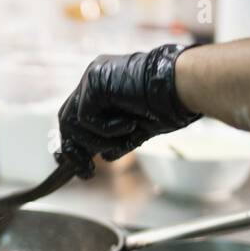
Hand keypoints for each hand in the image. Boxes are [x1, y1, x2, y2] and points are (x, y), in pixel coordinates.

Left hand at [56, 44, 201, 177]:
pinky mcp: (94, 82)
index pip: (76, 118)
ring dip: (98, 141)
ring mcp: (92, 78)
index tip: (83, 167)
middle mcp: (94, 80)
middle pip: (67, 120)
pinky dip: (106, 130)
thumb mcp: (136, 129)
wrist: (182, 87)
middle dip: (75, 150)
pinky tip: (129, 123)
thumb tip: (103, 158)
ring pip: (74, 123)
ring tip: (126, 135)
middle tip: (88, 171)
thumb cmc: (168, 106)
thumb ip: (116, 140)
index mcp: (103, 88)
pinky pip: (86, 118)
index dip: (75, 144)